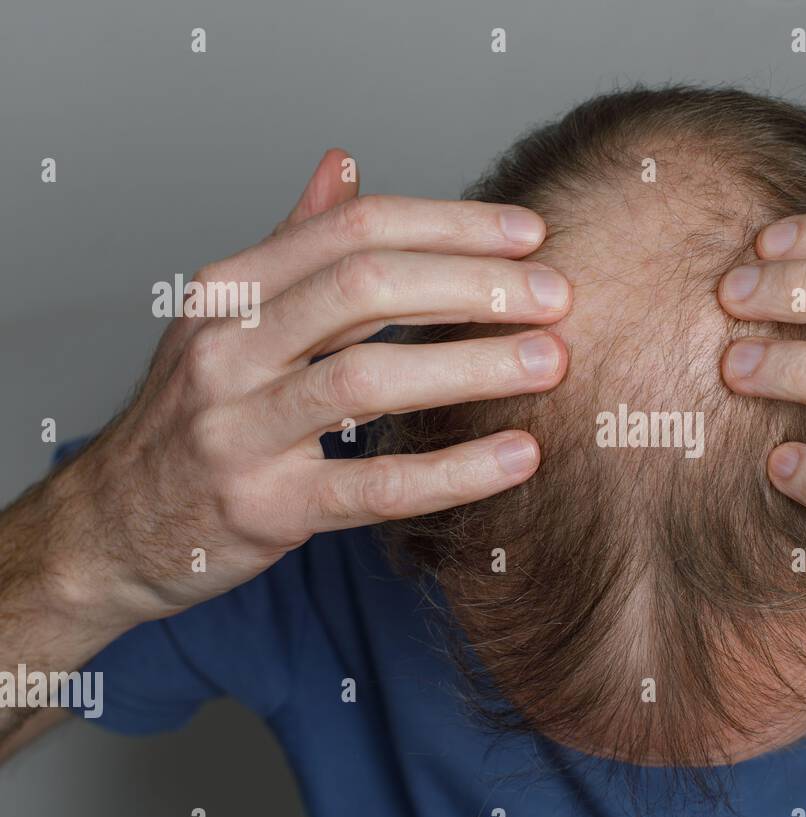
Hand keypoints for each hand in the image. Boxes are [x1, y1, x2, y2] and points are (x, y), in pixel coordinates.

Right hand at [47, 149, 570, 626]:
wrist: (111, 528)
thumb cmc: (192, 415)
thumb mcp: (226, 317)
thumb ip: (293, 242)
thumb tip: (345, 162)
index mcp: (230, 290)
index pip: (356, 229)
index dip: (453, 224)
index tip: (532, 234)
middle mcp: (228, 347)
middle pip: (366, 286)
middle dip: (474, 284)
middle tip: (559, 297)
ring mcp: (240, 428)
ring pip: (369, 378)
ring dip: (472, 364)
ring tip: (552, 361)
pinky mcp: (265, 507)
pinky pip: (374, 486)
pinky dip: (454, 471)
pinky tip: (519, 456)